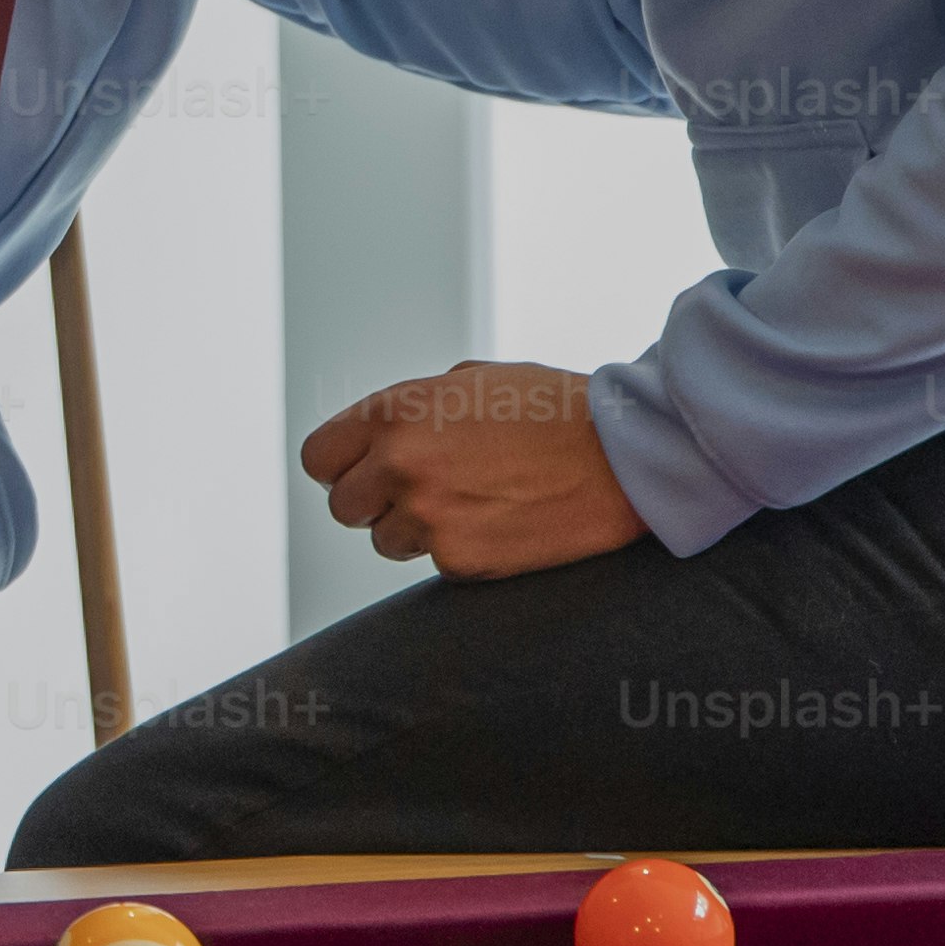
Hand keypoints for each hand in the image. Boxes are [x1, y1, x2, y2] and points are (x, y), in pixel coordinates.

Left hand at [301, 360, 649, 574]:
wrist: (624, 454)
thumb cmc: (555, 410)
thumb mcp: (473, 382)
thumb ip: (414, 407)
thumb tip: (375, 436)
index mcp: (395, 411)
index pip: (319, 456)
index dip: (341, 468)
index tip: (361, 473)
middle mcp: (400, 464)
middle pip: (344, 506)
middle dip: (375, 502)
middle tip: (423, 493)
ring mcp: (428, 515)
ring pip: (386, 541)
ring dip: (418, 530)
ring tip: (474, 504)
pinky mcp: (460, 559)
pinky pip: (436, 563)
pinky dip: (462, 551)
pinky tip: (502, 523)